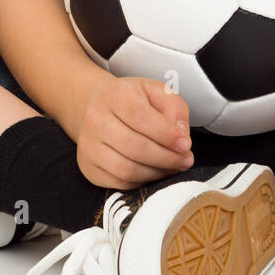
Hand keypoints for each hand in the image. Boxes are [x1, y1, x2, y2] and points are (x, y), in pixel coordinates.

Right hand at [74, 73, 193, 189]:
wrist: (98, 107)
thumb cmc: (132, 100)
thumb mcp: (157, 92)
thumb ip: (174, 108)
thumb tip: (181, 135)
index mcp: (114, 96)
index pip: (141, 117)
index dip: (167, 134)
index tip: (186, 144)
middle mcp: (96, 120)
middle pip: (135, 147)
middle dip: (167, 157)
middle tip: (186, 160)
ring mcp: (88, 146)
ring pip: (127, 169)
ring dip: (157, 172)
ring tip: (173, 166)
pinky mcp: (89, 167)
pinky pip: (120, 183)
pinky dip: (143, 181)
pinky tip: (155, 171)